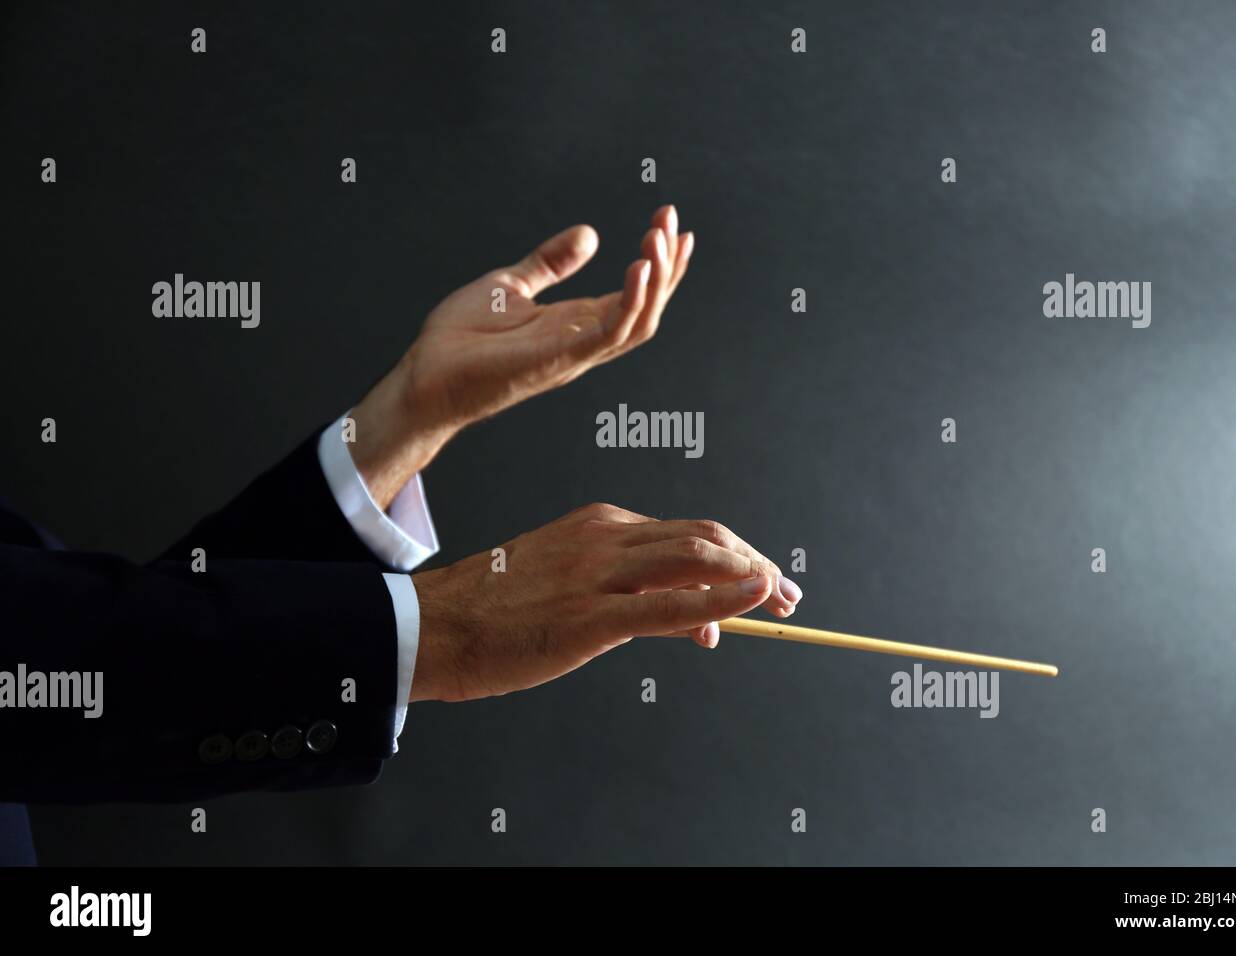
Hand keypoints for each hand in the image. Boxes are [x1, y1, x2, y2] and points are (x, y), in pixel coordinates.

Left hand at [350, 206, 693, 506]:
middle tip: (671, 219)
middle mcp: (584, 342)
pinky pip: (608, 335)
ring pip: (638, 322)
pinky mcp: (558, 360)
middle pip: (647, 308)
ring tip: (660, 238)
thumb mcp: (510, 284)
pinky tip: (639, 268)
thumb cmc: (461, 339)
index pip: (635, 296)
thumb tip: (590, 234)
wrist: (425, 375)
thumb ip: (550, 262)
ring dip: (657, 280)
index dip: (658, 263)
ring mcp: (574, 353)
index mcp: (575, 324)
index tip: (670, 223)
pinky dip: (630, 302)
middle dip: (667, 265)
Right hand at [409, 503, 803, 702]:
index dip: (737, 557)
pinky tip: (754, 599)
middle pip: (705, 538)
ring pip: (696, 559)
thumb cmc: (498, 611)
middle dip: (756, 563)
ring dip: (751, 577)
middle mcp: (606, 538)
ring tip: (782, 602)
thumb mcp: (569, 587)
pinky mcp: (590, 616)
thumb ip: (632, 596)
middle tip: (789, 594)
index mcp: (601, 525)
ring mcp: (599, 574)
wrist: (436, 627)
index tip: (765, 582)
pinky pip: (670, 602)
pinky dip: (724, 597)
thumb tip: (697, 621)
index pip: (688, 534)